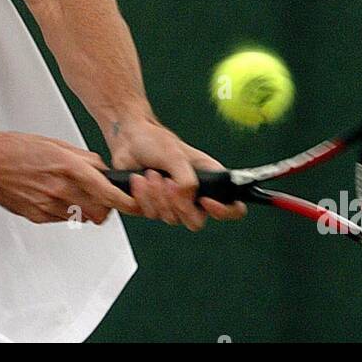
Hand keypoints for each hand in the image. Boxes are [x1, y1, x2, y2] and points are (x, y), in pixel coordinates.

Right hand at [0, 131, 138, 224]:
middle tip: (103, 197)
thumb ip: (82, 158)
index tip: (136, 202)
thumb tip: (102, 169)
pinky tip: (52, 195)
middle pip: (100, 212)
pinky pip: (62, 218)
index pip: (107, 192)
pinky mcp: (38, 216)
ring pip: (83, 217)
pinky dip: (66, 210)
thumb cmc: (15, 149)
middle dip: (107, 207)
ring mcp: (48, 205)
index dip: (126, 201)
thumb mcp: (54, 143)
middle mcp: (60, 189)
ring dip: (86, 209)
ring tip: (75, 193)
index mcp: (68, 166)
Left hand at [107, 118, 247, 230]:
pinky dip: (142, 196)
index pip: (233, 208)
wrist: (128, 139)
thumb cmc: (156, 141)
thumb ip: (187, 180)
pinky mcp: (152, 207)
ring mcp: (173, 204)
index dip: (225, 211)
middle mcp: (194, 197)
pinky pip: (149, 214)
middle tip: (167, 181)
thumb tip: (187, 199)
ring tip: (151, 173)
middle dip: (177, 203)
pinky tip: (138, 178)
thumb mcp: (176, 155)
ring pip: (170, 219)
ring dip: (156, 195)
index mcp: (210, 181)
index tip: (205, 201)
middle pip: (195, 222)